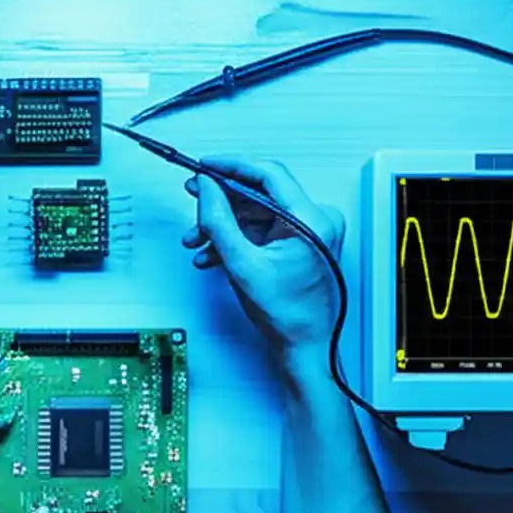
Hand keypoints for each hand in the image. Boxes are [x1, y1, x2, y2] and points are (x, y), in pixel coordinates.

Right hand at [184, 157, 344, 353]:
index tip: (207, 166)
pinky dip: (238, 237)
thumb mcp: (242, 264)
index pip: (268, 175)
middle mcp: (317, 220)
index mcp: (312, 221)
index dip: (232, 167)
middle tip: (195, 196)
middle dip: (222, 201)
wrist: (304, 345)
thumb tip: (208, 189)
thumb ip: (219, 221)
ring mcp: (310, 231)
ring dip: (224, 224)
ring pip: (256, 212)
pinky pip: (262, 228)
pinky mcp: (301, 241)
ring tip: (198, 239)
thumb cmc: (288, 316)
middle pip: (260, 193)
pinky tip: (214, 252)